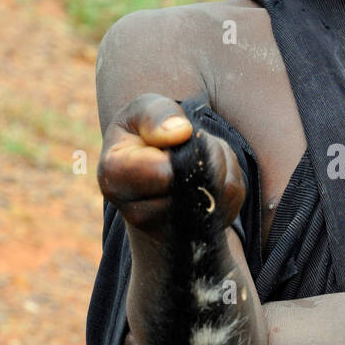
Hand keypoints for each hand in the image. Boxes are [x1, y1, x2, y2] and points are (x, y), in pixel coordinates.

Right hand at [98, 93, 246, 235]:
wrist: (157, 165)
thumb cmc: (147, 132)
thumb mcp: (144, 109)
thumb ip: (156, 114)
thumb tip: (180, 131)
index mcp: (113, 175)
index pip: (162, 173)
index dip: (180, 151)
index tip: (179, 136)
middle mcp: (134, 212)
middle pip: (194, 186)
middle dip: (206, 153)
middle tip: (193, 141)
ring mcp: (166, 230)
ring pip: (217, 194)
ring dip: (222, 164)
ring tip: (200, 155)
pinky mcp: (193, 234)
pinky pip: (230, 204)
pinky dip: (231, 180)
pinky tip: (210, 173)